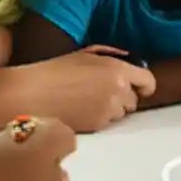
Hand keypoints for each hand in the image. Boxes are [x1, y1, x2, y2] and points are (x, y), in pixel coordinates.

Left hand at [0, 117, 75, 180]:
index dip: (64, 150)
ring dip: (22, 150)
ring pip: (18, 137)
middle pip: (40, 131)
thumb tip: (57, 174)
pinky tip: (2, 175)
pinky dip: (4, 157)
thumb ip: (57, 179)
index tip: (60, 165)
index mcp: (48, 137)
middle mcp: (24, 130)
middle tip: (42, 168)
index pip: (64, 135)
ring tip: (20, 173)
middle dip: (42, 146)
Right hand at [20, 49, 156, 132]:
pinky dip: (100, 118)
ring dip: (112, 109)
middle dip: (123, 97)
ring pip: (121, 113)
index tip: (140, 88)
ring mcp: (108, 110)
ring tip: (89, 101)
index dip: (145, 85)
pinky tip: (82, 110)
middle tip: (103, 92)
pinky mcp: (97, 126)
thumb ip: (112, 56)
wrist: (32, 93)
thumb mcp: (86, 54)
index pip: (148, 80)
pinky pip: (107, 123)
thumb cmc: (55, 70)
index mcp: (117, 69)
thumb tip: (129, 61)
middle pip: (134, 100)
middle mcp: (117, 91)